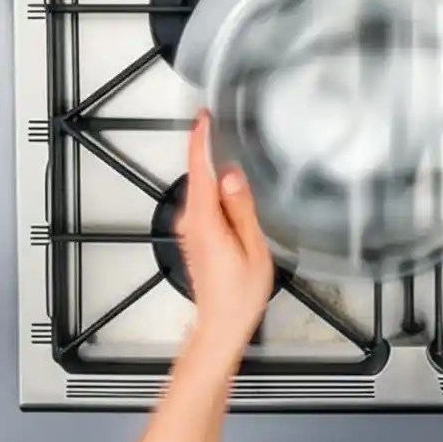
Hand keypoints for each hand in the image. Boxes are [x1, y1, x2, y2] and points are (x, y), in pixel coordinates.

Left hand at [176, 111, 275, 355]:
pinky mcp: (194, 237)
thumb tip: (232, 175)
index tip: (202, 118)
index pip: (199, 170)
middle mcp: (191, 223)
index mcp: (205, 221)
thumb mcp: (252, 247)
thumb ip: (241, 207)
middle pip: (198, 176)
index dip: (199, 140)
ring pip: (201, 189)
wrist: (221, 324)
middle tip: (218, 124)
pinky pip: (203, 203)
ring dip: (213, 170)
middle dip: (207, 149)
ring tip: (229, 154)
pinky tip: (229, 189)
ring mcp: (190, 230)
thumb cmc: (239, 294)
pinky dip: (213, 189)